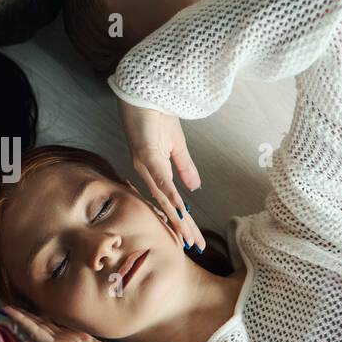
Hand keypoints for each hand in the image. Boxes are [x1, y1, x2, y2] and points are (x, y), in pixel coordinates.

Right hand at [0, 305, 154, 341]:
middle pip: (46, 328)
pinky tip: (11, 314)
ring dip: (22, 319)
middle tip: (13, 307)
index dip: (49, 320)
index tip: (38, 310)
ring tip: (6, 308)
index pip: (62, 330)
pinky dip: (23, 323)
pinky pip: (37, 334)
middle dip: (31, 317)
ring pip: (38, 330)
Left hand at [117, 97, 204, 247]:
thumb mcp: (176, 146)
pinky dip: (170, 194)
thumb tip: (195, 189)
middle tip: (195, 247)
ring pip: (163, 198)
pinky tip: (178, 208)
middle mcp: (147, 173)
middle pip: (166, 206)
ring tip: (186, 236)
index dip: (182, 220)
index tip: (193, 238)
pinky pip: (160, 178)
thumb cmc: (156, 117)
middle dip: (182, 227)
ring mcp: (145, 165)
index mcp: (155, 172)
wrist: (145, 94)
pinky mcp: (146, 154)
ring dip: (176, 218)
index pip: (170, 202)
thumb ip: (185, 168)